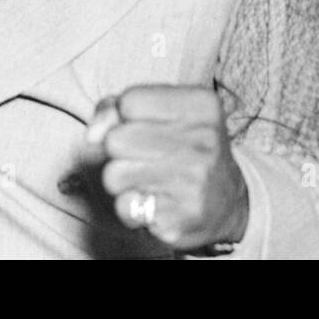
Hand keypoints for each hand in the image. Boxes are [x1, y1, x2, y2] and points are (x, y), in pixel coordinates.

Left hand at [88, 85, 249, 250]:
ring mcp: (195, 180)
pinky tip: (153, 202)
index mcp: (201, 105)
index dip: (126, 117)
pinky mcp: (182, 216)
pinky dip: (130, 207)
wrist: (226, 200)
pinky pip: (124, 207)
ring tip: (147, 179)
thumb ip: (116, 108)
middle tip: (144, 157)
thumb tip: (92, 135)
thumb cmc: (182, 146)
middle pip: (115, 140)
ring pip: (113, 176)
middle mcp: (204, 140)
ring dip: (122, 180)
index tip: (146, 126)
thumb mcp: (160, 112)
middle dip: (119, 151)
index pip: (129, 102)